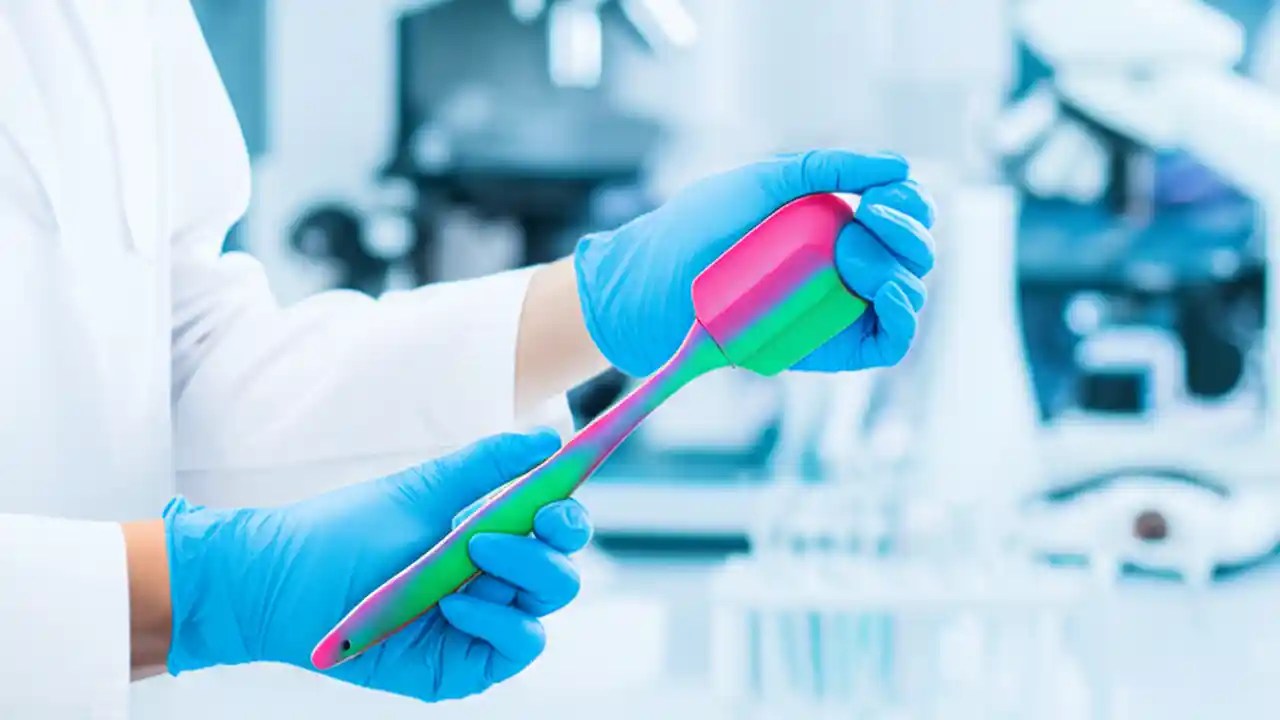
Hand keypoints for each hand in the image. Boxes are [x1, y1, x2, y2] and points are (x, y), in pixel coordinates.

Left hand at [164, 429, 590, 702]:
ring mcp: (483, 625)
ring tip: (469, 560)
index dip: (568, 515)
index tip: (556, 500)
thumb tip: (551, 436)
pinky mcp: (466, 665)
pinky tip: (456, 607)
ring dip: (521, 577)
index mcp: (491, 535)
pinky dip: (499, 622)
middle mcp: (494, 582)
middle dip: (547, 548)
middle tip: (506, 530)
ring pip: (547, 607)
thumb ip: (489, 462)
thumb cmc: (346, 533)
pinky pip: (517, 647)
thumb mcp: (424, 489)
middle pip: (561, 569)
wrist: (281, 584)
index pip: (555, 528)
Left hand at [574, 149, 936, 376]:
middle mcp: (846, 263)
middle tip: (872, 214)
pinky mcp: (835, 347)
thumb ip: (826, 167)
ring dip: (901, 265)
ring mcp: (841, 306)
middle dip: (909, 229)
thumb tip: (900, 165)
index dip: (909, 202)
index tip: (884, 194)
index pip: (901, 211)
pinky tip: (886, 292)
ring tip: (851, 254)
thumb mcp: (763, 183)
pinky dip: (904, 314)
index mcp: (834, 220)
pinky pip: (892, 338)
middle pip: (914, 250)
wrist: (651, 287)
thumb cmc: (698, 230)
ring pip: (909, 290)